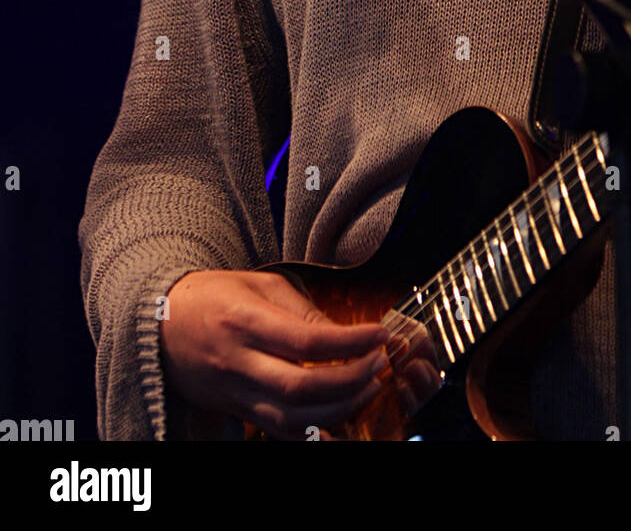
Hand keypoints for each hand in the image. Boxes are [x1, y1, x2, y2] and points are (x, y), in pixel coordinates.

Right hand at [158, 269, 435, 440]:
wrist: (159, 324)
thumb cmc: (214, 295)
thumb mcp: (259, 285)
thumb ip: (301, 311)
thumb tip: (345, 336)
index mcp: (244, 321)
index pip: (304, 341)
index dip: (349, 342)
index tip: (380, 334)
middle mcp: (237, 363)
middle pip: (299, 388)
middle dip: (349, 381)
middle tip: (378, 364)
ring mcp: (233, 393)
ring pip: (290, 420)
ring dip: (338, 411)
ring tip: (367, 388)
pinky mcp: (235, 412)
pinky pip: (277, 433)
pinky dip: (313, 435)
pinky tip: (341, 421)